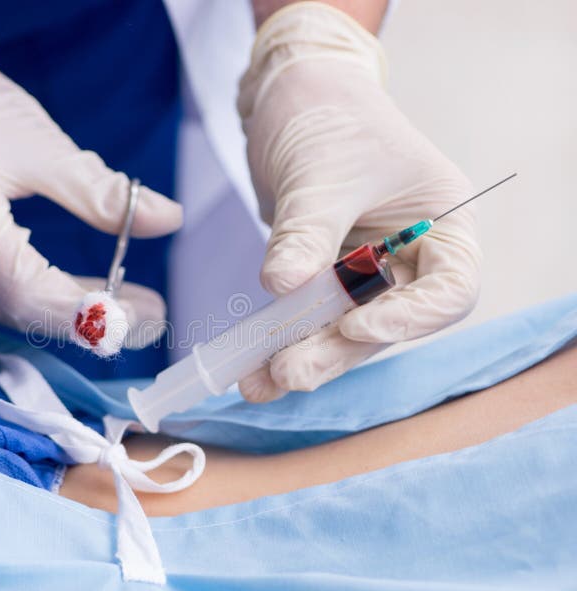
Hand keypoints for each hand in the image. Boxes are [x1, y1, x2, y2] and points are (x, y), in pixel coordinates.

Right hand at [0, 5, 180, 346]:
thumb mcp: (38, 140)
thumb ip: (101, 192)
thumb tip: (167, 219)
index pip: (24, 291)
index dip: (86, 313)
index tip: (140, 317)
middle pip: (15, 309)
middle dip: (87, 317)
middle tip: (146, 314)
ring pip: (0, 308)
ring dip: (61, 309)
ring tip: (120, 298)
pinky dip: (29, 296)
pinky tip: (69, 287)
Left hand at [237, 2, 480, 401]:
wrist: (291, 97)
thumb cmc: (328, 114)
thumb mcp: (320, 172)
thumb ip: (306, 233)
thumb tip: (281, 287)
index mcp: (443, 222)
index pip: (450, 289)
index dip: (408, 318)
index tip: (355, 326)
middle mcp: (411, 253)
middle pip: (386, 321)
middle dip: (335, 350)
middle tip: (289, 373)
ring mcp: (367, 269)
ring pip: (342, 329)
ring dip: (301, 355)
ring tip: (257, 383)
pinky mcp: (325, 274)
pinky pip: (308, 317)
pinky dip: (279, 340)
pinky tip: (250, 369)